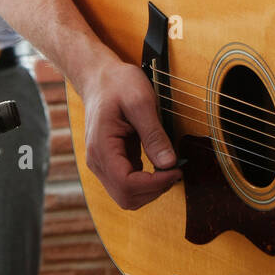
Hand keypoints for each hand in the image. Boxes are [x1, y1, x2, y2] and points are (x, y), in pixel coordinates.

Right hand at [78, 55, 181, 210]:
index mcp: (102, 147)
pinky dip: (147, 182)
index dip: (155, 183)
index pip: (126, 184)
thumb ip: (154, 134)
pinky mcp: (111, 162)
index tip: (176, 169)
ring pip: (127, 196)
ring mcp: (103, 164)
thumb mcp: (141, 102)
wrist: (99, 77)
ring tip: (170, 169)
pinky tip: (160, 165)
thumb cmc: (117, 84)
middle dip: (155, 190)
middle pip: (126, 197)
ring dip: (151, 189)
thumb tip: (169, 163)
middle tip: (177, 170)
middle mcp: (98, 161)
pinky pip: (128, 184)